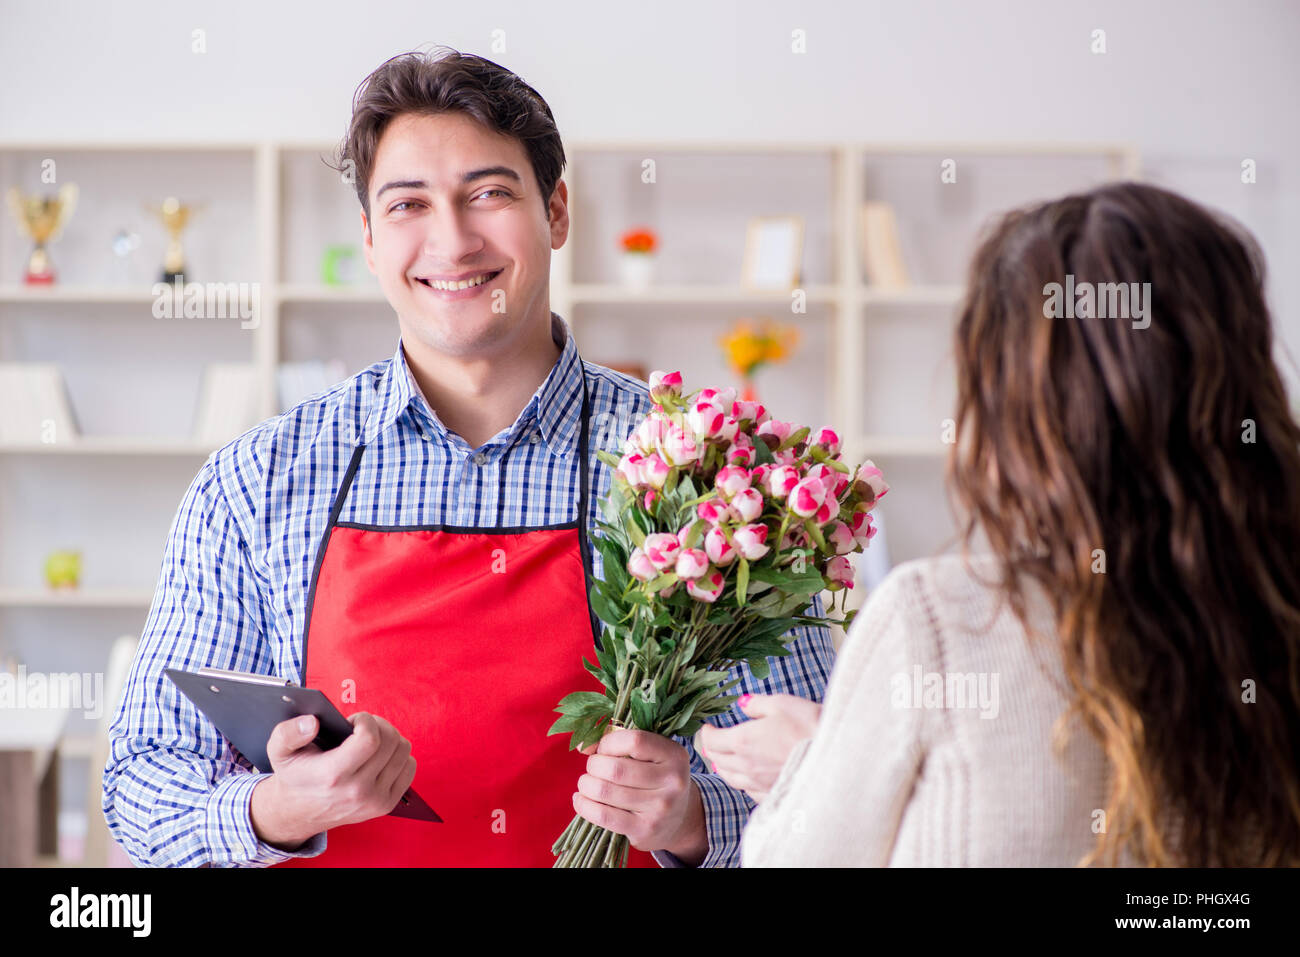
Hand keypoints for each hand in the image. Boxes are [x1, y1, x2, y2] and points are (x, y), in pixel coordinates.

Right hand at [250, 712, 415, 849]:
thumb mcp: (279, 751)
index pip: (370, 739)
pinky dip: (398, 755)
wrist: (300, 812)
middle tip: (361, 727)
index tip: (353, 721)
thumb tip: (312, 722)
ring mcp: (375, 800)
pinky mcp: (387, 805)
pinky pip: (409, 766)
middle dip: (378, 724)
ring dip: (389, 738)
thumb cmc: (295, 775)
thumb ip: (289, 732)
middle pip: (391, 741)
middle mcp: (358, 791)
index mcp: (333, 776)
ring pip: (403, 750)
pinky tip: (378, 756)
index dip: (366, 721)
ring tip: (368, 740)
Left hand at [572, 727, 704, 859]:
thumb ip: (619, 742)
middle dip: (594, 765)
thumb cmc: (656, 778)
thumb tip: (584, 745)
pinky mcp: (644, 830)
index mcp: (675, 755)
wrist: (678, 820)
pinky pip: (603, 815)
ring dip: (586, 785)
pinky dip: (584, 805)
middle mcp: (672, 782)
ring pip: (605, 791)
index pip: (634, 741)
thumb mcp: (650, 755)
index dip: (609, 743)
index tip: (603, 749)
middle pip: (616, 769)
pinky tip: (581, 799)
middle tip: (593, 768)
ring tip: (587, 783)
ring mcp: (659, 809)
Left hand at [696, 694, 821, 802]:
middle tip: (713, 741)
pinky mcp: (772, 795)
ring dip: (723, 767)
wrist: (835, 759)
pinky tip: (747, 777)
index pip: (711, 741)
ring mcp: (758, 784)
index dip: (705, 733)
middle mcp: (746, 766)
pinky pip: (748, 790)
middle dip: (711, 749)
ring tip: (723, 760)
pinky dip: (742, 782)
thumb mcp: (781, 703)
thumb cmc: (808, 727)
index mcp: (742, 741)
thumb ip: (756, 704)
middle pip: (716, 760)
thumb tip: (741, 704)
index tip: (707, 727)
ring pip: (730, 778)